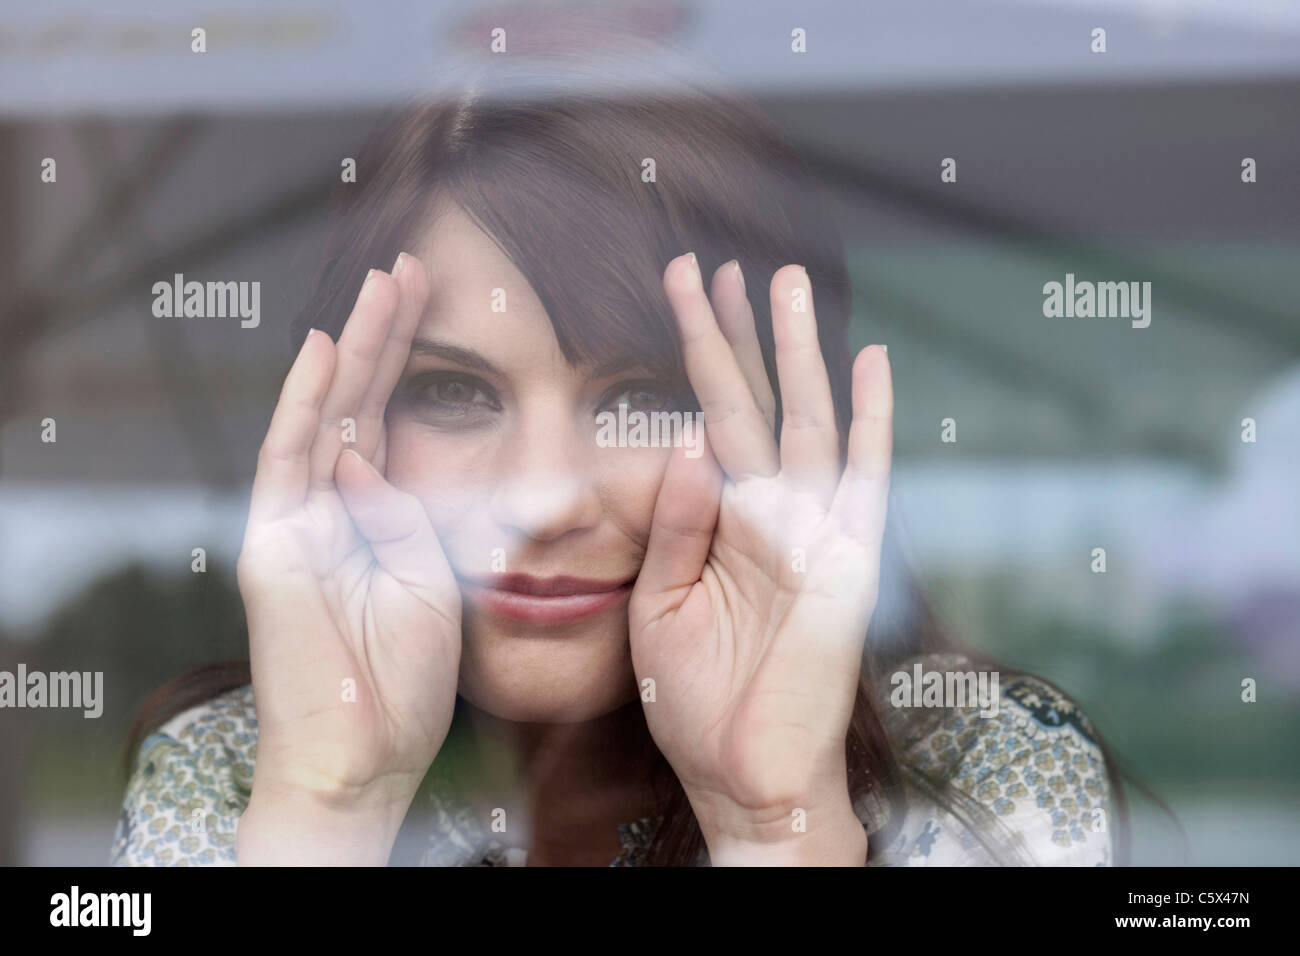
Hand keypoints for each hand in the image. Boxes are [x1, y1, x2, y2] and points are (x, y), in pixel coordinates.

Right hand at [235, 254, 461, 861]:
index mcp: (368, 517)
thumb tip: (366, 456)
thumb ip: (401, 512)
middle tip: (412, 265)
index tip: (440, 302)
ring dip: (358, 346)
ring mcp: (295, 521)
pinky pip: (289, 459)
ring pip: (326, 413)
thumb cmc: (403, 678)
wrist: (364, 754)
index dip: (411, 361)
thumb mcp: (427, 578)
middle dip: (387, 333)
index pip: (388, 420)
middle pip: (359, 401)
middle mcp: (326, 507)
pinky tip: (326, 347)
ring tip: (386, 280)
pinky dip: (304, 402)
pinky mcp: (273, 544)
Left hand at [628, 255, 891, 863]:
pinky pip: (865, 476)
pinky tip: (870, 362)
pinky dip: (872, 420)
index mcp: (720, 525)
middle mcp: (769, 515)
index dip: (691, 360)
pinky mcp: (850, 558)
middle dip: (732, 334)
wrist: (744, 776)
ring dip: (795, 351)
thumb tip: (686, 439)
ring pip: (804, 419)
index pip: (705, 421)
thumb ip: (673, 523)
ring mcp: (814, 530)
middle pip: (750, 403)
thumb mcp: (659, 606)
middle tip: (714, 265)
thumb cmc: (697, 702)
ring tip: (782, 279)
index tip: (675, 294)